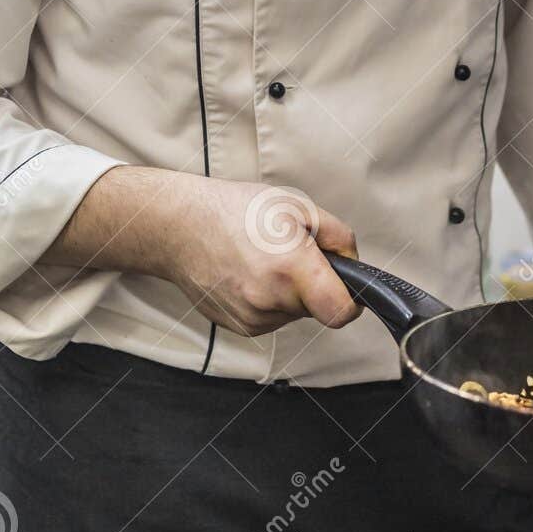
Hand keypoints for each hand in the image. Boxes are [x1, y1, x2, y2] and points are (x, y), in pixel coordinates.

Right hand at [44, 165, 362, 337]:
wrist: (178, 226)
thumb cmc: (235, 210)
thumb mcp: (297, 206)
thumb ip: (338, 236)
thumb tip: (354, 263)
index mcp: (291, 268)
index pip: (341, 312)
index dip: (353, 301)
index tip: (349, 287)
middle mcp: (271, 300)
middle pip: (318, 308)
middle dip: (315, 284)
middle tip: (292, 253)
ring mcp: (252, 318)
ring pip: (293, 314)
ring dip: (290, 292)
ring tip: (264, 259)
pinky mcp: (238, 326)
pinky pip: (271, 318)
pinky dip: (269, 299)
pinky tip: (250, 273)